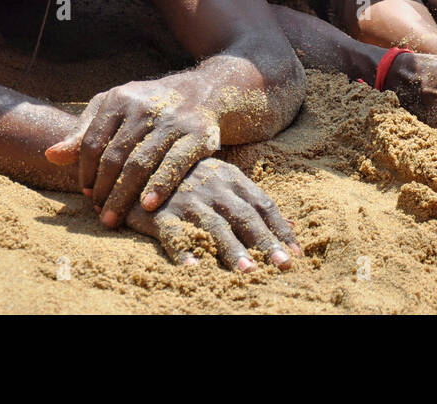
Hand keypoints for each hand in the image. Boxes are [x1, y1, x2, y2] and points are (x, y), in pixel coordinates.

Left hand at [45, 81, 220, 227]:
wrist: (204, 89)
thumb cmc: (148, 105)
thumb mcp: (114, 108)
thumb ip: (83, 132)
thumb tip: (50, 156)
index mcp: (119, 98)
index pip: (92, 142)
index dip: (85, 173)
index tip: (87, 194)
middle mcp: (144, 106)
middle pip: (114, 156)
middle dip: (103, 190)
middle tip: (99, 214)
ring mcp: (172, 119)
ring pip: (140, 163)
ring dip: (124, 195)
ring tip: (114, 217)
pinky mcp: (198, 133)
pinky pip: (175, 164)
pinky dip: (159, 186)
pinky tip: (147, 206)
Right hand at [125, 159, 298, 270]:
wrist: (140, 164)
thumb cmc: (189, 177)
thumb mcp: (224, 181)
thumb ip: (254, 202)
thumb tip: (291, 225)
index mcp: (231, 178)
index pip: (263, 206)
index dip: (280, 230)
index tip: (296, 255)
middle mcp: (213, 187)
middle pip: (244, 217)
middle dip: (265, 242)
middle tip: (282, 266)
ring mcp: (187, 200)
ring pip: (214, 227)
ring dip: (232, 250)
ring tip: (248, 272)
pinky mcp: (160, 213)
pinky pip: (174, 235)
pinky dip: (184, 252)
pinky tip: (194, 269)